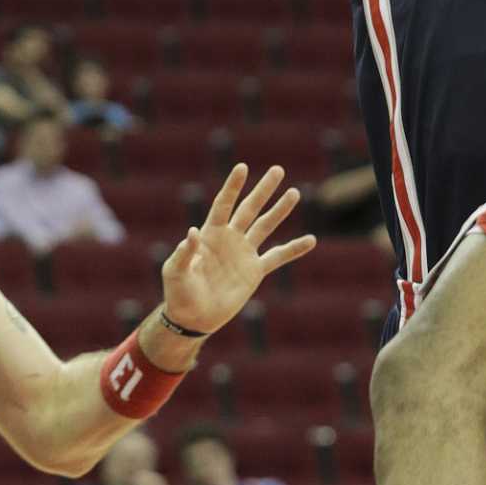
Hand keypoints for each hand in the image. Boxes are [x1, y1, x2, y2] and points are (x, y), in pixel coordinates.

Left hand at [159, 163, 314, 336]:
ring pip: (266, 226)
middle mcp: (230, 238)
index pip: (223, 205)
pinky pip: (278, 257)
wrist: (193, 317)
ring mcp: (244, 253)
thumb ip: (184, 254)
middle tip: (278, 170)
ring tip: (294, 192)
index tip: (243, 168)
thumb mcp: (175, 272)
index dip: (233, 187)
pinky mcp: (255, 271)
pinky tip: (311, 240)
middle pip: (249, 208)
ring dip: (280, 210)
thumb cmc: (179, 292)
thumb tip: (193, 233)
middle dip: (263, 190)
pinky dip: (294, 249)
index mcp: (210, 234)